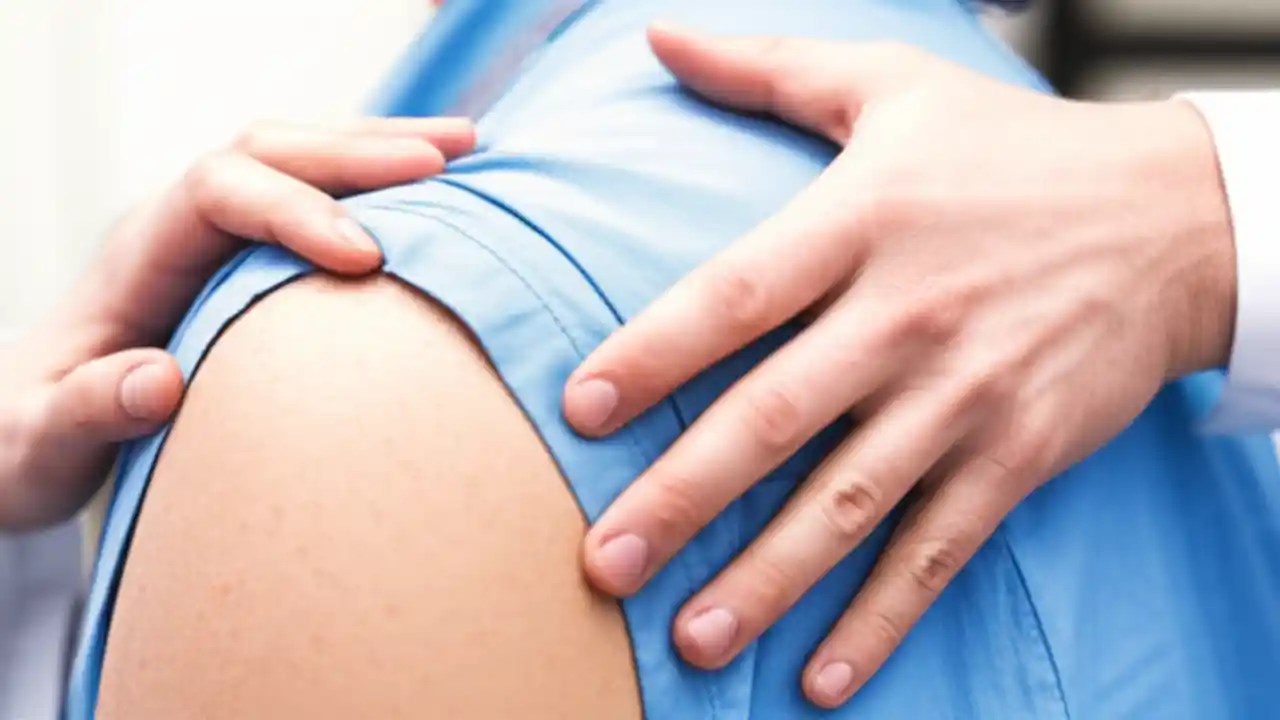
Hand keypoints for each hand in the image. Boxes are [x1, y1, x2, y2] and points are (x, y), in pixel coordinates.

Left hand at [0, 116, 474, 528]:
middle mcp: (176, 226)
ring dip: (377, 145)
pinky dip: (374, 179)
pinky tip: (435, 187)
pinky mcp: (244, 251)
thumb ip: (85, 413)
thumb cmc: (30, 438)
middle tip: (446, 159)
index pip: (217, 194)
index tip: (366, 257)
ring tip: (466, 147)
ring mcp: (213, 233)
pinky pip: (312, 190)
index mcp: (135, 256)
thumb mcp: (38, 446)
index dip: (294, 211)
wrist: (22, 426)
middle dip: (358, 151)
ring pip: (296, 155)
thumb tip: (160, 380)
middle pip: (268, 150)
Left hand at [565, 27, 1235, 706]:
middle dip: (683, 498)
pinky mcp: (1016, 454)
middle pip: (776, 419)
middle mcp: (907, 316)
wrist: (1174, 217)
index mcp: (862, 223)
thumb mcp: (892, 89)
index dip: (655, 353)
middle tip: (604, 565)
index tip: (580, 411)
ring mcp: (965, 396)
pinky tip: (824, 678)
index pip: (736, 294)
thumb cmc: (1009, 153)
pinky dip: (882, 617)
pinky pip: (938, 550)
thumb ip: (767, 68)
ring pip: (850, 503)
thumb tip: (656, 34)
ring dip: (769, 579)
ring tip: (694, 640)